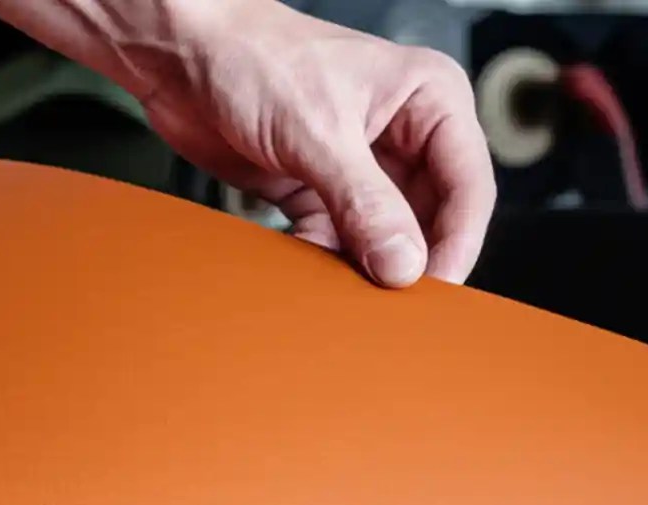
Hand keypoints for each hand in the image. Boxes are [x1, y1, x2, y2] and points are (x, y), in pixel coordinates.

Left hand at [145, 2, 496, 286]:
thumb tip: (403, 264)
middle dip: (408, 258)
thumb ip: (365, 205)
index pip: (467, 186)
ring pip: (380, 234)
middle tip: (393, 304)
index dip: (457, 242)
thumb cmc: (254, 57)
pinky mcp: (313, 188)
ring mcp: (356, 164)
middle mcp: (400, 133)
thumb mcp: (320, 135)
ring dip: (363, 264)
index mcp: (428, 100)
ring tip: (348, 291)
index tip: (436, 287)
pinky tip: (307, 268)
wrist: (180, 58)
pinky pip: (333, 238)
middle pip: (428, 217)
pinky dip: (322, 258)